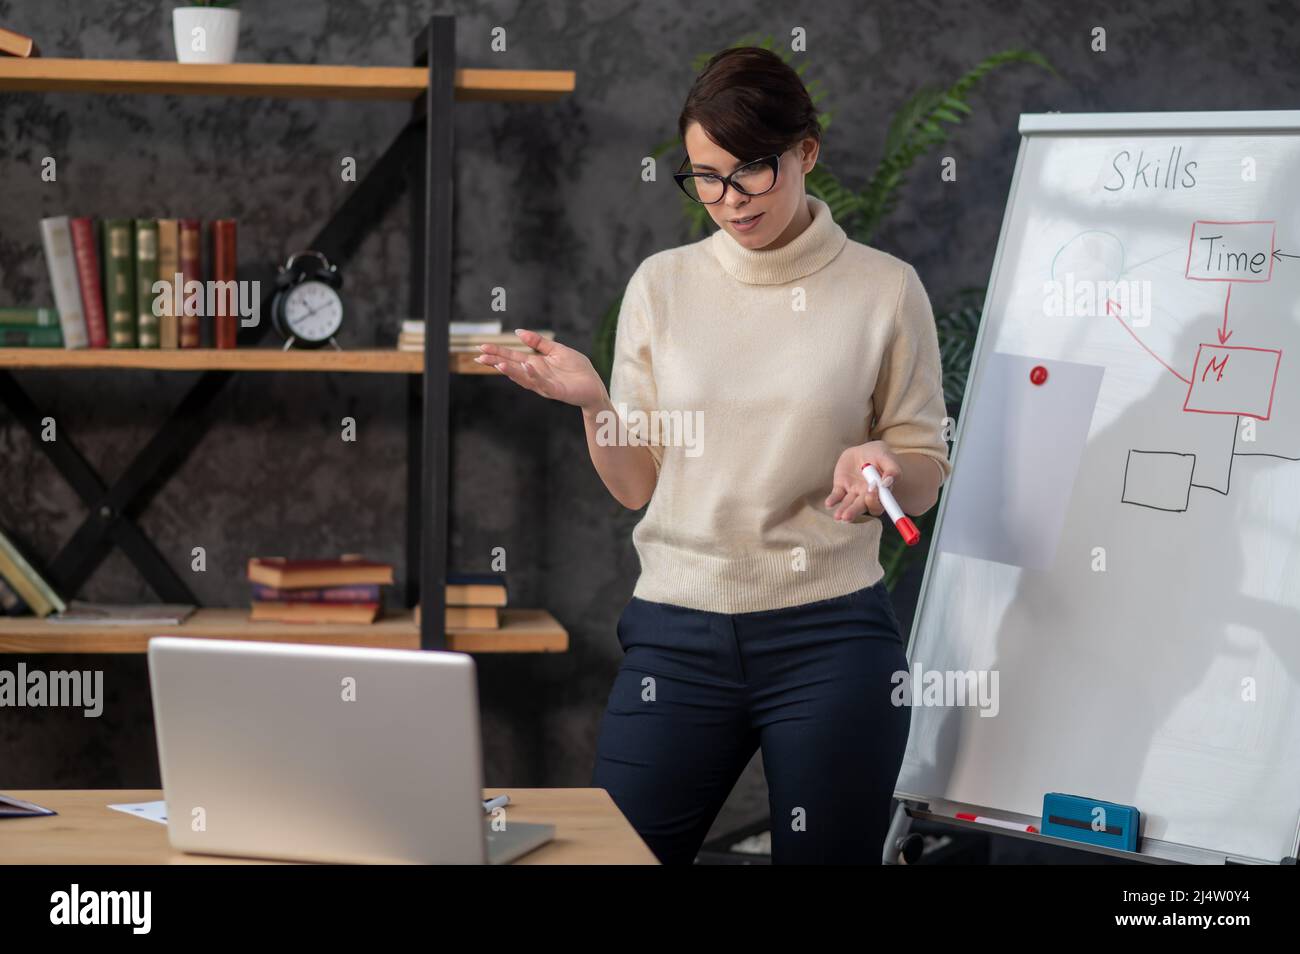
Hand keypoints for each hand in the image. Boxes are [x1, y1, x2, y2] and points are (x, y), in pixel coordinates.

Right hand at [475, 329, 607, 410]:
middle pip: (513, 368)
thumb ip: (539, 342)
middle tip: (480, 357)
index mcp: (535, 365)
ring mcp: (544, 384)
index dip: (497, 353)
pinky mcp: (556, 391)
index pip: (512, 358)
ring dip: (511, 371)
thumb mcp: (557, 350)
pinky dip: (533, 375)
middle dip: (496, 363)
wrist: (594, 386)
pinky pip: (543, 383)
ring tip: (497, 364)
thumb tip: (519, 332)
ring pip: (524, 378)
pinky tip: (526, 366)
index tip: (481, 347)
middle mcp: (536, 375)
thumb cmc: (577, 369)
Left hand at [825, 440, 901, 521]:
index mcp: (880, 493)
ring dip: (843, 510)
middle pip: (860, 507)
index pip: (878, 505)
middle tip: (846, 516)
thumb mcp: (888, 458)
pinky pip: (836, 495)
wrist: (864, 450)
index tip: (871, 491)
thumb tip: (887, 482)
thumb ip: (893, 470)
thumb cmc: (880, 455)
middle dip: (853, 511)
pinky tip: (829, 504)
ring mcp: (853, 492)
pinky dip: (832, 500)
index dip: (874, 502)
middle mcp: (866, 496)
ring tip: (838, 516)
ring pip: (847, 504)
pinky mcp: (841, 487)